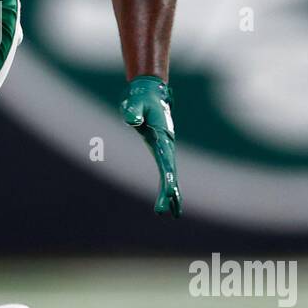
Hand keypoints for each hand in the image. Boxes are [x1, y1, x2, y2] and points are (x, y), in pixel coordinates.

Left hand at [120, 75, 181, 216]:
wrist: (150, 93)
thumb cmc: (142, 99)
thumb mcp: (137, 103)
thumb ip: (134, 111)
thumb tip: (132, 120)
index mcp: (162, 136)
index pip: (165, 160)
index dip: (167, 176)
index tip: (169, 190)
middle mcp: (167, 144)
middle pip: (169, 171)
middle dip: (168, 192)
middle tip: (161, 211)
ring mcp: (165, 148)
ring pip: (170, 174)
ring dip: (172, 193)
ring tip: (175, 213)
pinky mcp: (161, 150)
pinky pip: (166, 171)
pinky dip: (169, 185)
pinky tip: (171, 201)